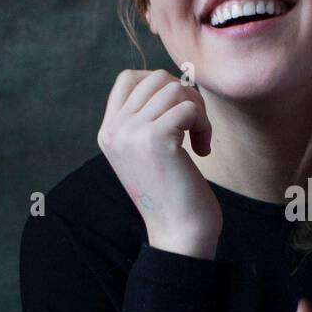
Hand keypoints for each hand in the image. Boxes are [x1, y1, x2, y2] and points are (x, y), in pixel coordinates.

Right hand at [97, 69, 221, 258]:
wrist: (178, 233)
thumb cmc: (172, 193)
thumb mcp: (148, 152)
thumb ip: (148, 119)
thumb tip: (173, 81)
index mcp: (108, 132)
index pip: (128, 78)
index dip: (160, 85)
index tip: (178, 114)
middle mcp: (114, 130)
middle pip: (156, 78)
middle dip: (186, 96)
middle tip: (195, 127)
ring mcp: (132, 134)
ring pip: (174, 88)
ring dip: (197, 110)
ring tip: (199, 139)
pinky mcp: (156, 140)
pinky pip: (189, 108)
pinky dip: (204, 125)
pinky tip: (202, 150)